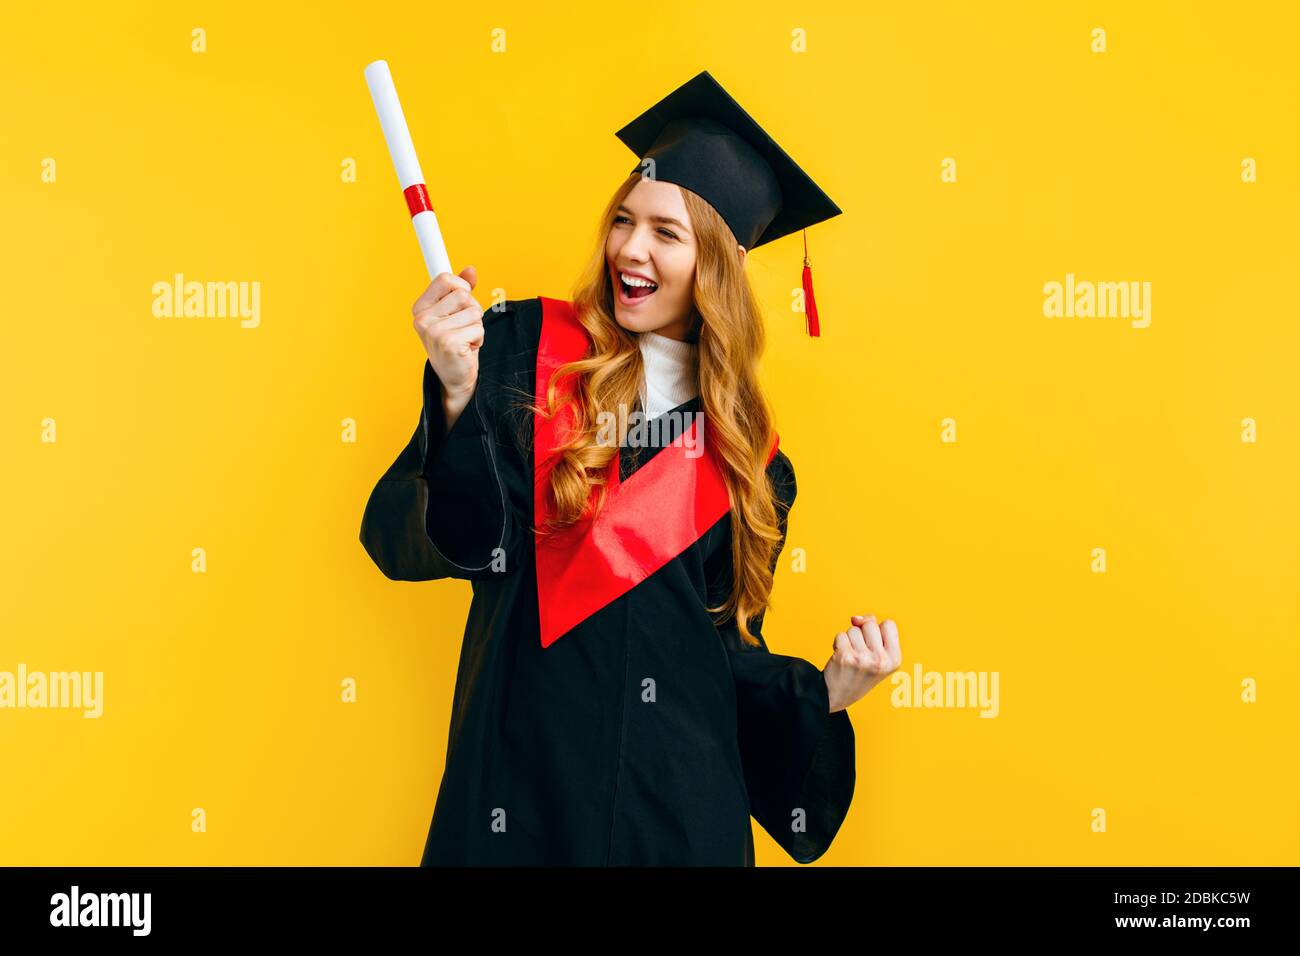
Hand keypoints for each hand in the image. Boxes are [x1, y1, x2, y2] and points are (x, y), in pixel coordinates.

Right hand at [411, 265, 482, 412]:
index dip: (461, 285)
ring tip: (465, 339)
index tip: (463, 294)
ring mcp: (434, 332)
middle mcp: (423, 319)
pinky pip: (478, 328)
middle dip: (473, 309)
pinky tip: (467, 349)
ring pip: (474, 311)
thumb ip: (461, 290)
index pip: (445, 279)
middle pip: (464, 294)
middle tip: (464, 327)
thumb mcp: (456, 313)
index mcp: (420, 308)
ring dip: (477, 326)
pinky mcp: (449, 343)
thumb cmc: (455, 342)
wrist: (454, 376)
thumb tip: (470, 270)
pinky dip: (479, 339)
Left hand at [823, 614, 901, 712]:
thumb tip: (856, 618)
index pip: (889, 624)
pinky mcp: (845, 657)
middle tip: (860, 652)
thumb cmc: (859, 672)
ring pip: (854, 629)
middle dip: (862, 633)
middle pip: (870, 623)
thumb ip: (874, 631)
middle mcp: (881, 660)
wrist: (838, 695)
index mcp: (895, 659)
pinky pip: (840, 635)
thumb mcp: (878, 655)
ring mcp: (863, 658)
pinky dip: (838, 643)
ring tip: (851, 655)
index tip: (873, 645)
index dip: (878, 631)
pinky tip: (841, 657)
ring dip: (849, 639)